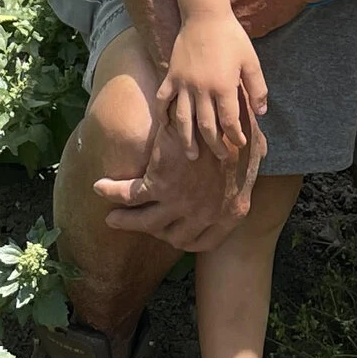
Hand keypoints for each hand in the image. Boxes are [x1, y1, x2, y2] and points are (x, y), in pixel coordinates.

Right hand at [94, 114, 263, 250]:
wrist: (225, 115)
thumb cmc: (245, 127)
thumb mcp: (256, 149)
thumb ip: (251, 161)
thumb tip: (256, 153)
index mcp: (232, 213)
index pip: (204, 242)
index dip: (187, 240)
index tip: (175, 236)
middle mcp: (205, 215)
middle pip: (174, 237)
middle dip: (158, 233)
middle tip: (144, 226)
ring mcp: (181, 203)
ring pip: (147, 222)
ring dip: (127, 222)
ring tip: (112, 219)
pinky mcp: (161, 185)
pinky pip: (131, 196)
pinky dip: (114, 193)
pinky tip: (100, 188)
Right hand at [158, 13, 266, 159]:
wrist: (205, 15)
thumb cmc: (231, 37)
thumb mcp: (251, 61)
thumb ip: (257, 88)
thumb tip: (261, 112)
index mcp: (224, 86)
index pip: (229, 121)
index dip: (236, 136)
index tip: (240, 144)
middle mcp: (202, 89)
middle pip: (206, 126)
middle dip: (214, 145)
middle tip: (220, 157)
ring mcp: (183, 84)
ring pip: (183, 119)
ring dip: (187, 140)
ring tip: (191, 155)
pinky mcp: (171, 76)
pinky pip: (163, 100)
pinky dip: (163, 114)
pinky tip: (166, 126)